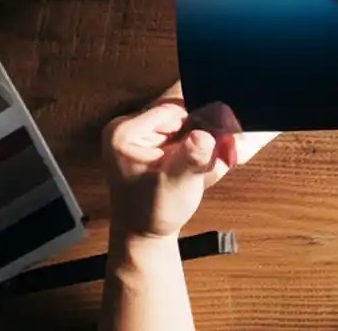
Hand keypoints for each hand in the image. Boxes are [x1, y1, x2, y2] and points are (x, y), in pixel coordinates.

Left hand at [102, 82, 268, 239]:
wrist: (143, 232)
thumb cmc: (153, 213)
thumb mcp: (176, 187)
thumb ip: (191, 159)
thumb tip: (205, 135)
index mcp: (125, 132)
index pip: (173, 107)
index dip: (200, 121)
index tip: (213, 144)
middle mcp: (129, 123)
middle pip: (181, 105)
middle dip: (204, 126)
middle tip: (211, 155)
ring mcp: (140, 128)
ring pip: (186, 112)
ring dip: (203, 133)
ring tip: (202, 161)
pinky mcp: (152, 134)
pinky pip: (184, 123)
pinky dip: (198, 138)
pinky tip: (197, 159)